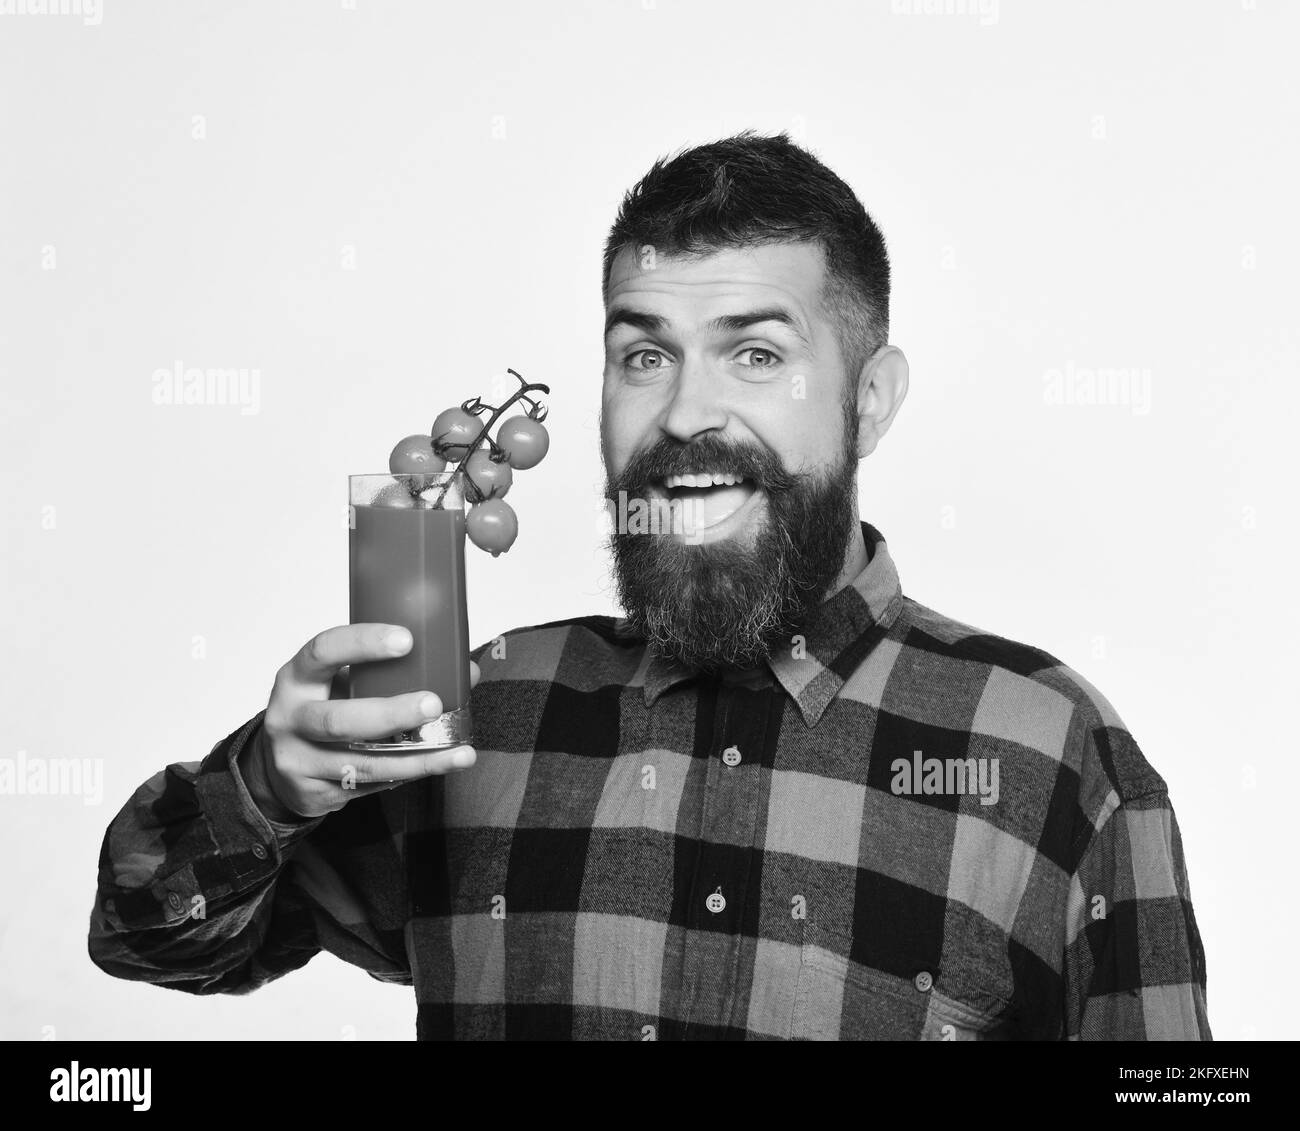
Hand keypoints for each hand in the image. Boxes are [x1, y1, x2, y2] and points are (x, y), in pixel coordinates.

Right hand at [240, 624, 479, 821]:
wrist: (278, 766)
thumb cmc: (321, 708)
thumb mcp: (340, 682)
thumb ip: (391, 672)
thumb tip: (466, 670)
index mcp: (296, 678)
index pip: (323, 651)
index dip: (364, 643)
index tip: (407, 640)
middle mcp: (290, 719)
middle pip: (339, 720)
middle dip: (391, 713)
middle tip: (433, 704)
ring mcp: (298, 761)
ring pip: (363, 763)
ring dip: (417, 759)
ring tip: (459, 752)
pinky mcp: (314, 793)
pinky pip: (370, 785)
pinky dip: (408, 774)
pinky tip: (437, 765)